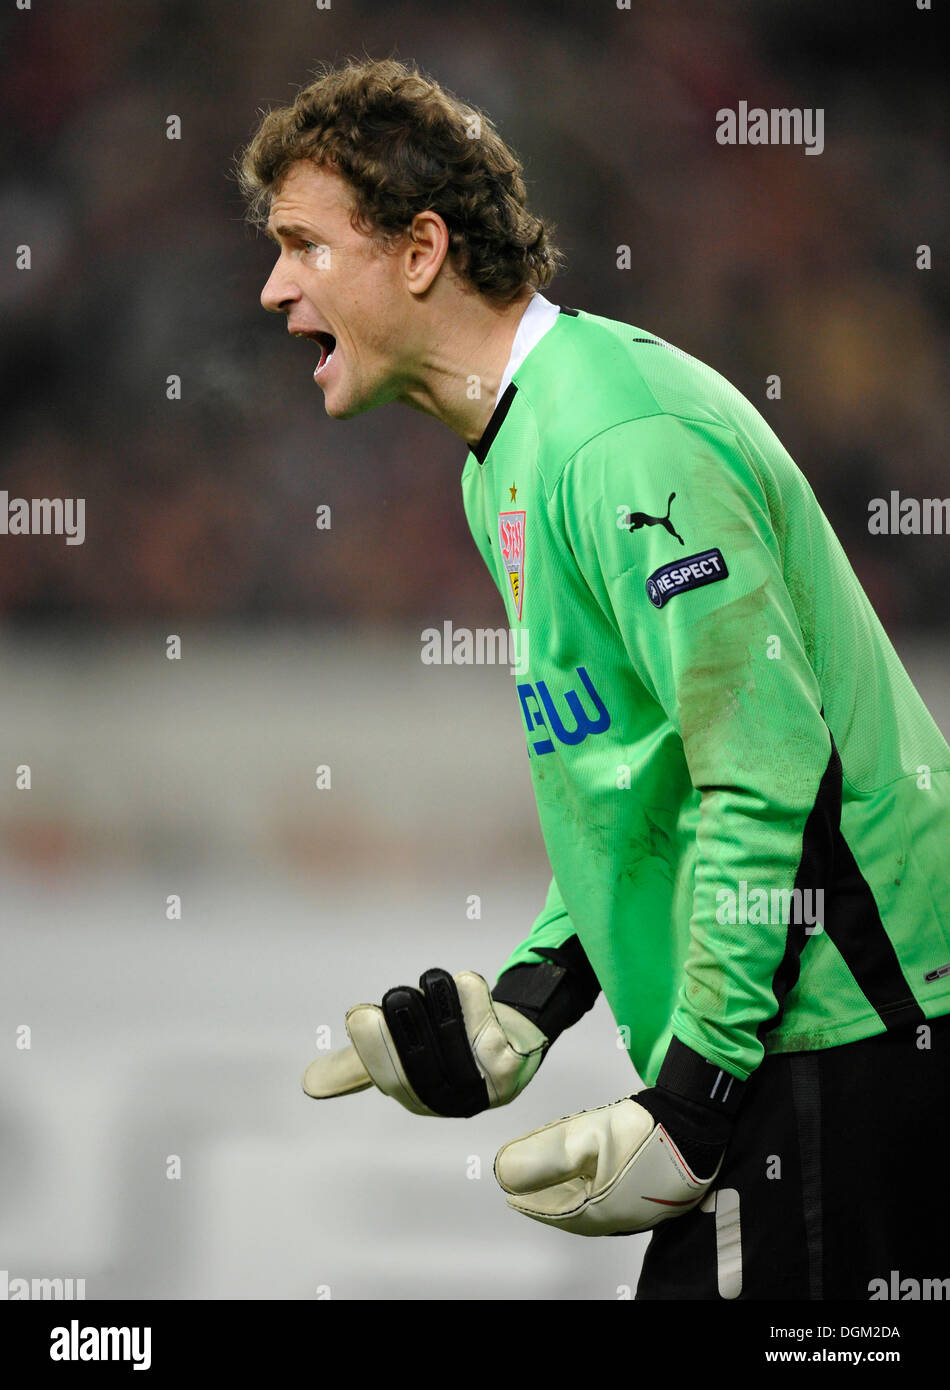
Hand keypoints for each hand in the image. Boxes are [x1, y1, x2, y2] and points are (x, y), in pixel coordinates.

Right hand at [302, 968, 547, 1116]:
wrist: (515, 1036)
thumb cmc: (452, 1042)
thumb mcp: (404, 1053)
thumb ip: (363, 1061)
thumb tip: (310, 1083)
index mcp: (420, 1099)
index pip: (391, 1078)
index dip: (375, 1049)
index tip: (360, 1015)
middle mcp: (451, 1101)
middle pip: (423, 1067)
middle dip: (406, 1028)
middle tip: (396, 994)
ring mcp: (485, 1088)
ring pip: (456, 1045)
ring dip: (442, 1007)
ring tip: (431, 978)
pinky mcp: (513, 1066)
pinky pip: (491, 1033)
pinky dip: (477, 1004)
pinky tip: (466, 981)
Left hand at [494, 1085, 733, 1234]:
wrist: (698, 1117)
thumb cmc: (645, 1127)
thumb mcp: (585, 1136)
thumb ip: (542, 1156)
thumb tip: (504, 1174)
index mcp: (603, 1213)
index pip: (554, 1212)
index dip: (528, 1200)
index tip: (509, 1192)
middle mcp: (623, 1219)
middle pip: (573, 1210)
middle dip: (547, 1196)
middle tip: (524, 1184)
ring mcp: (643, 1209)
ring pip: (593, 1204)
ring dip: (569, 1191)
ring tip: (551, 1175)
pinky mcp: (657, 1195)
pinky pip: (613, 1197)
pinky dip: (592, 1186)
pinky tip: (589, 1172)